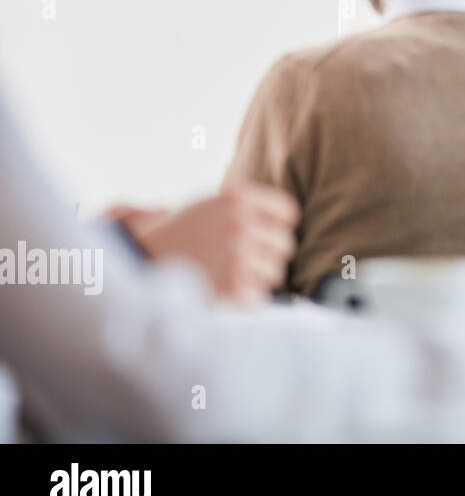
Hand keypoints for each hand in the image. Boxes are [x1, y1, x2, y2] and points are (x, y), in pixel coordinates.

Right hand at [110, 182, 299, 303]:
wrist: (138, 263)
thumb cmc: (182, 234)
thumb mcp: (212, 205)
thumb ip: (251, 206)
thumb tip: (295, 216)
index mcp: (239, 197)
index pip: (288, 213)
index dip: (276, 227)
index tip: (260, 234)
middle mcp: (241, 222)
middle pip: (286, 245)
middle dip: (267, 254)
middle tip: (238, 257)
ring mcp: (239, 255)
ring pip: (275, 273)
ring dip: (256, 278)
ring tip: (225, 273)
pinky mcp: (234, 287)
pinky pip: (259, 296)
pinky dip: (243, 298)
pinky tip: (220, 289)